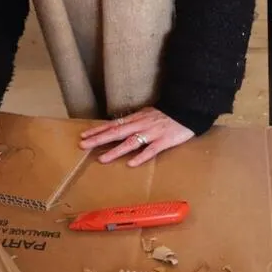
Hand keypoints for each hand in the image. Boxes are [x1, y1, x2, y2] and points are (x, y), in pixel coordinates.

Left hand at [79, 107, 194, 166]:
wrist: (188, 108)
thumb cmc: (167, 113)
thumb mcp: (147, 113)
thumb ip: (134, 121)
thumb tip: (120, 127)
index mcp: (136, 118)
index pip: (113, 124)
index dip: (98, 130)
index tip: (83, 135)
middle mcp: (141, 125)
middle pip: (116, 132)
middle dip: (99, 139)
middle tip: (83, 146)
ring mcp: (152, 133)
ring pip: (130, 142)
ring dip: (115, 151)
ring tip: (102, 159)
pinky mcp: (164, 141)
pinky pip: (151, 150)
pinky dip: (140, 157)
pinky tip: (130, 164)